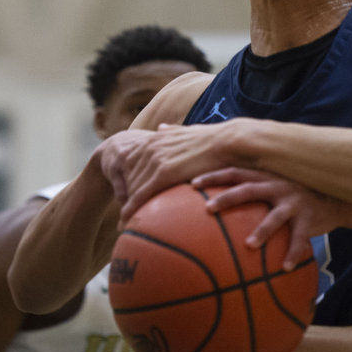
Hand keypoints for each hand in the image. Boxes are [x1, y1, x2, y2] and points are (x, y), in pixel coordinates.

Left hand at [106, 119, 262, 223]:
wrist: (229, 142)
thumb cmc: (215, 140)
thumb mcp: (188, 131)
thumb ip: (172, 131)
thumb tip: (162, 127)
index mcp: (156, 139)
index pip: (131, 160)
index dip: (126, 178)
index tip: (124, 193)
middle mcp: (151, 148)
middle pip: (128, 175)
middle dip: (122, 194)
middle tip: (122, 213)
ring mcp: (155, 160)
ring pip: (131, 186)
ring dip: (125, 206)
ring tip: (123, 224)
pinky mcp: (162, 174)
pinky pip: (141, 195)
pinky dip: (131, 209)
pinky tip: (127, 222)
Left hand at [194, 169, 342, 269]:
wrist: (332, 200)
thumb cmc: (291, 199)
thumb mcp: (271, 190)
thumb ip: (249, 196)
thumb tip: (211, 209)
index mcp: (264, 178)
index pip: (234, 173)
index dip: (214, 176)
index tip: (191, 184)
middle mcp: (277, 186)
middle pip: (248, 189)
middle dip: (227, 198)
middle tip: (208, 209)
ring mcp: (293, 201)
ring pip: (275, 216)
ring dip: (262, 230)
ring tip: (249, 246)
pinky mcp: (309, 218)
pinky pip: (300, 238)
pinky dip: (293, 252)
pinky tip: (285, 268)